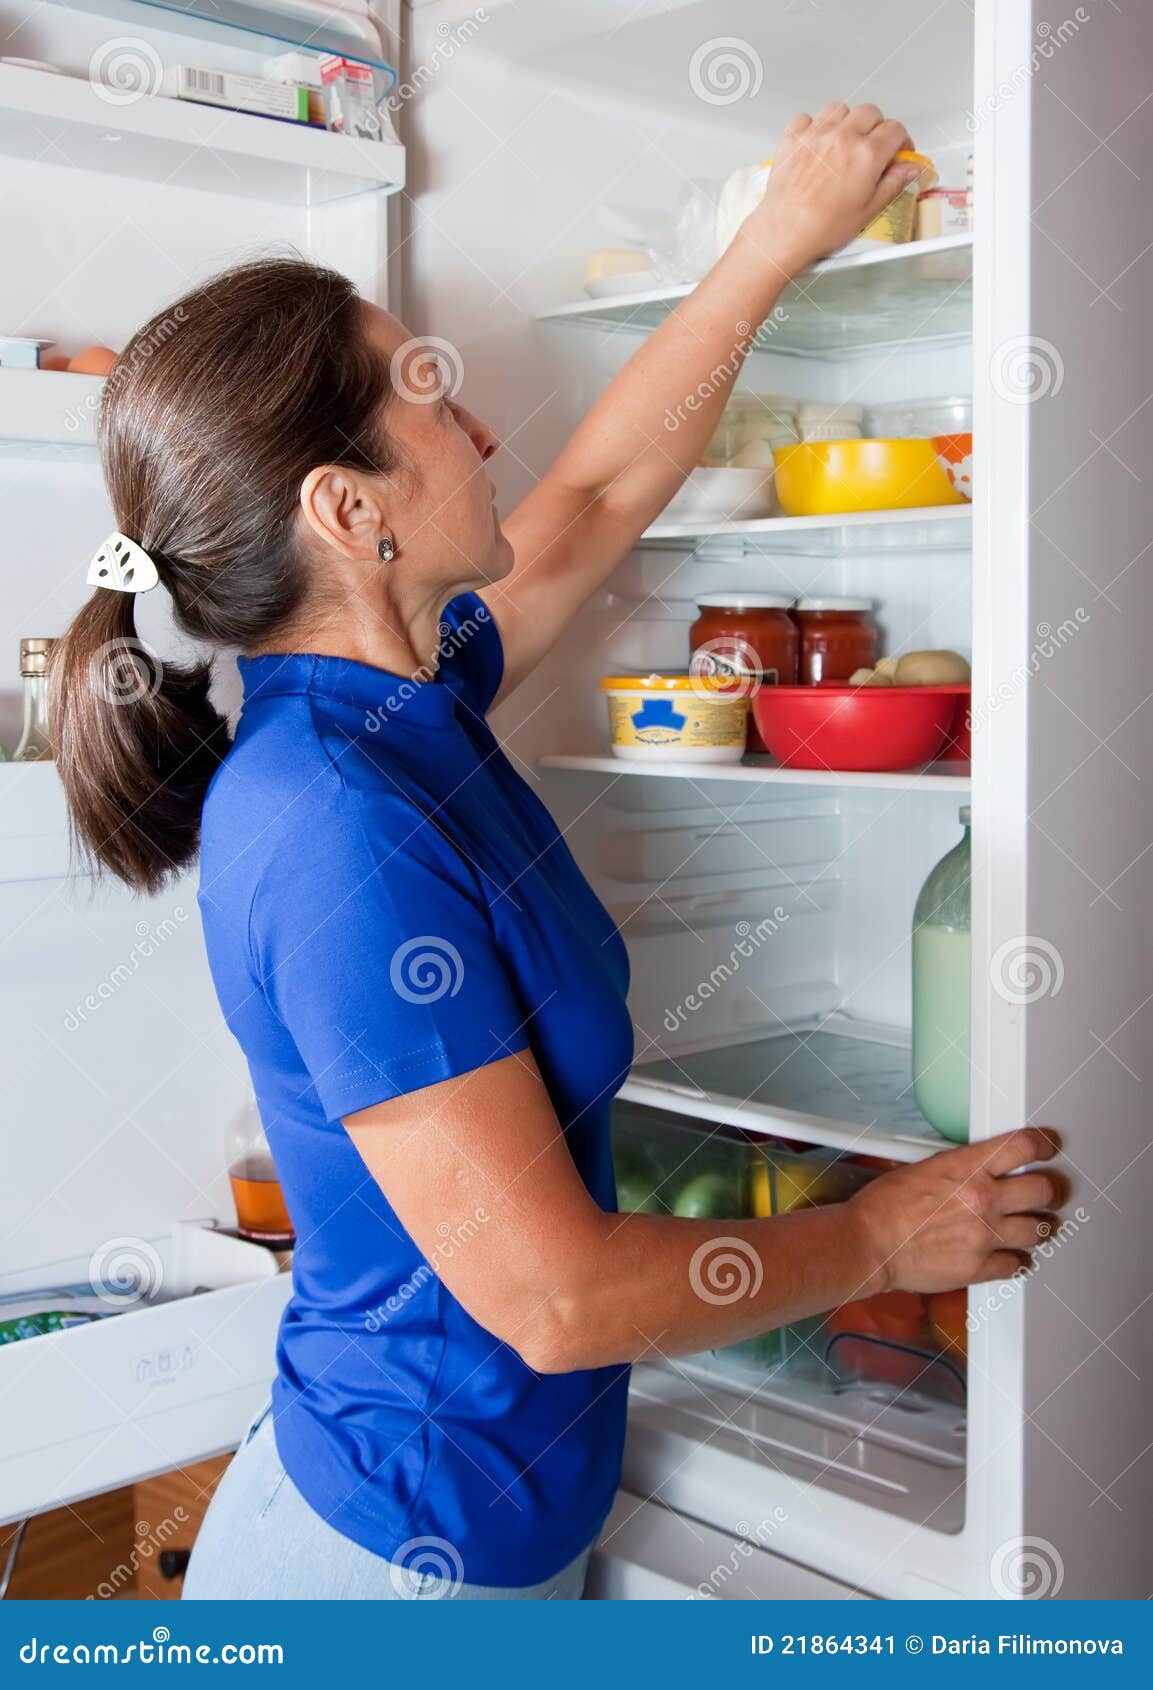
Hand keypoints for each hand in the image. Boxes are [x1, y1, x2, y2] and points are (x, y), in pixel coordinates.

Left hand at [741, 101, 922, 275]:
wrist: (786, 232)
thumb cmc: (824, 227)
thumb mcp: (868, 210)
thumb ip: (893, 183)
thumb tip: (910, 169)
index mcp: (867, 154)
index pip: (895, 129)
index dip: (901, 140)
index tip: (898, 151)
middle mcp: (843, 136)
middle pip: (870, 112)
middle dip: (877, 127)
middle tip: (873, 147)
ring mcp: (816, 134)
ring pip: (840, 109)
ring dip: (847, 121)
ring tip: (845, 141)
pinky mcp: (793, 139)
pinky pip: (806, 118)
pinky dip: (814, 125)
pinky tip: (817, 142)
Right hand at [849, 1128, 1064, 1295]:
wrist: (870, 1243)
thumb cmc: (886, 1206)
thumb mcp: (926, 1166)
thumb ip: (963, 1167)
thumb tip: (983, 1168)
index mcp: (967, 1168)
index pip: (1023, 1146)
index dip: (1044, 1144)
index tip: (1049, 1147)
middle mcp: (982, 1199)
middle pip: (1044, 1189)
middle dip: (1050, 1190)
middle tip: (1049, 1192)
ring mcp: (984, 1235)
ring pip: (1038, 1229)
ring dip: (1038, 1227)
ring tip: (1034, 1226)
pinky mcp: (979, 1267)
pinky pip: (1017, 1265)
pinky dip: (1017, 1261)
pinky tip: (1011, 1256)